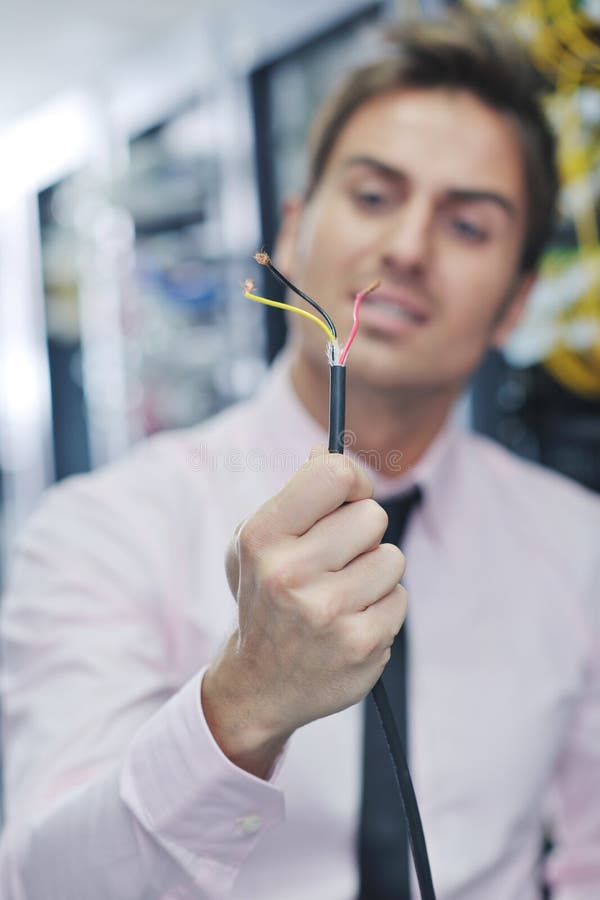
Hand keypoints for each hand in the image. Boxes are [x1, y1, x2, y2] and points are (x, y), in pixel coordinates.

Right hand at [202, 447, 406, 776]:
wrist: (259, 685)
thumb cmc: (264, 597)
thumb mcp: (257, 543)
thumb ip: (294, 495)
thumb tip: (326, 450)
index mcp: (263, 537)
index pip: (334, 474)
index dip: (351, 480)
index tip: (348, 496)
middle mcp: (291, 573)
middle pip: (371, 516)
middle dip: (361, 534)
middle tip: (336, 559)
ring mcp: (327, 611)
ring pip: (391, 558)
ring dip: (374, 572)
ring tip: (341, 593)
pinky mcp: (361, 643)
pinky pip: (399, 598)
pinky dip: (381, 607)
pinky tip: (350, 622)